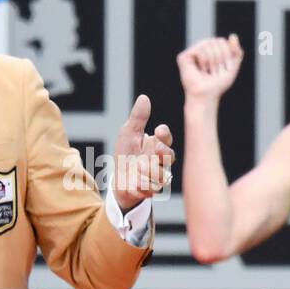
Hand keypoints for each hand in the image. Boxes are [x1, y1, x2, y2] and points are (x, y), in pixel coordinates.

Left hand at [111, 94, 175, 212]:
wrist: (119, 179)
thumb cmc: (126, 154)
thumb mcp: (128, 133)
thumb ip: (138, 118)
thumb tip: (144, 98)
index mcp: (156, 144)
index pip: (166, 137)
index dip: (165, 134)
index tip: (158, 130)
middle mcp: (161, 160)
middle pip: (170, 156)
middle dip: (162, 153)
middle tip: (153, 151)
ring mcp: (157, 176)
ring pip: (164, 175)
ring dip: (151, 170)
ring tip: (139, 166)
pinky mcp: (151, 190)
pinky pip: (153, 189)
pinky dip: (144, 184)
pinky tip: (136, 180)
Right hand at [177, 34, 244, 102]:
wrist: (207, 95)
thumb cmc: (218, 84)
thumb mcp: (232, 67)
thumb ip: (236, 51)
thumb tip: (233, 35)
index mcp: (210, 51)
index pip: (222, 41)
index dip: (226, 54)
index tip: (223, 68)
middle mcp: (200, 49)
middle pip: (216, 40)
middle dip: (220, 57)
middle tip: (214, 71)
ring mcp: (191, 53)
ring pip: (208, 43)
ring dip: (212, 60)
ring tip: (208, 71)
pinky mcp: (183, 57)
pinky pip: (199, 49)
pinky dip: (204, 60)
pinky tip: (200, 69)